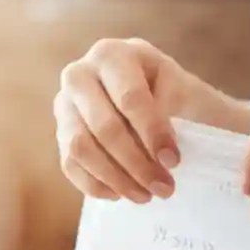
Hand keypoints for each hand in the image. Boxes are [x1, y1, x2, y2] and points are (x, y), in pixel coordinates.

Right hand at [54, 38, 195, 202]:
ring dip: (116, 178)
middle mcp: (80, 74)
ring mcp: (65, 105)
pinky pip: (70, 165)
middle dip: (136, 163)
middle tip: (164, 188)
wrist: (173, 111)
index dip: (152, 132)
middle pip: (103, 126)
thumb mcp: (188, 94)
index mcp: (113, 54)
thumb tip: (158, 147)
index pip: (128, 97)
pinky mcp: (61, 134)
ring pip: (81, 147)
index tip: (173, 161)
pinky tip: (122, 194)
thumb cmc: (183, 100)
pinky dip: (96, 185)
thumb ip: (176, 109)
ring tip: (146, 195)